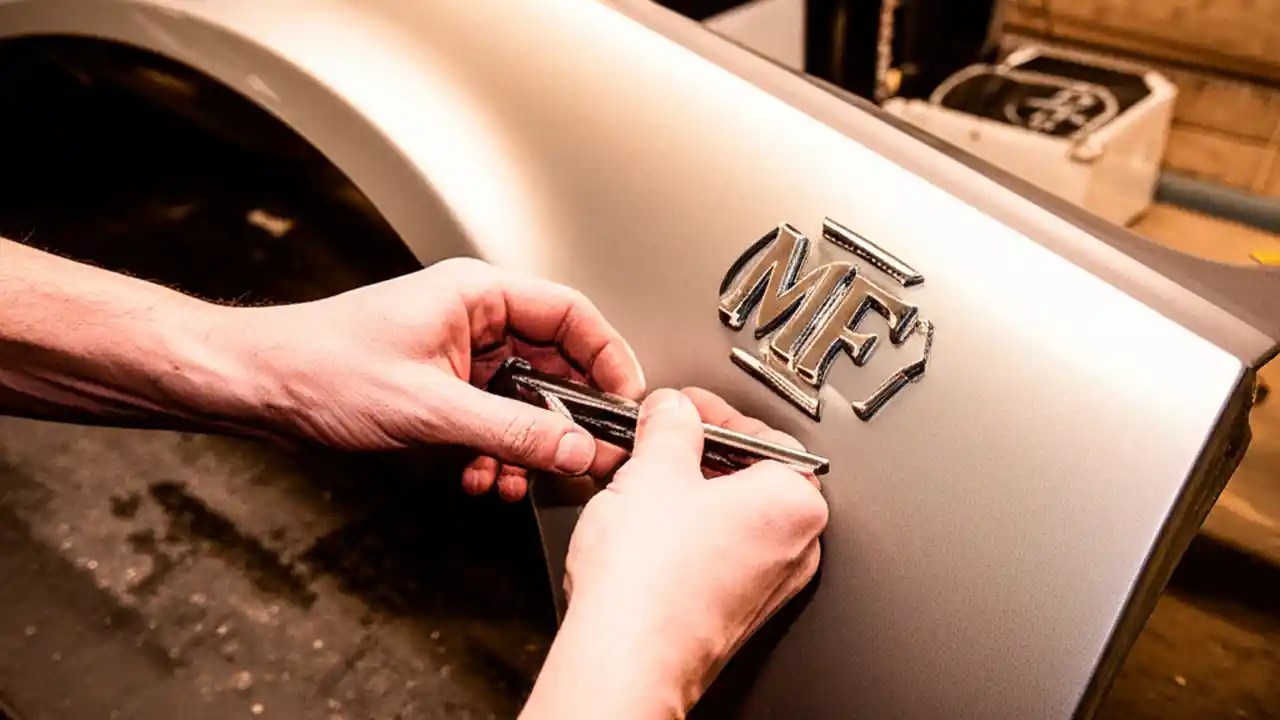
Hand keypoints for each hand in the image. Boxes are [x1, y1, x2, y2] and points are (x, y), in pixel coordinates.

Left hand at [234, 258, 644, 497]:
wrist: (260, 388)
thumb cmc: (322, 367)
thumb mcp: (429, 409)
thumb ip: (512, 432)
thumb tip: (574, 448)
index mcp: (478, 294)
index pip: (572, 315)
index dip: (609, 358)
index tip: (625, 404)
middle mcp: (475, 319)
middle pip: (556, 363)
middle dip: (565, 417)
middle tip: (581, 455)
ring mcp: (460, 354)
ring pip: (525, 399)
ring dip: (527, 443)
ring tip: (518, 475)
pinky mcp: (443, 387)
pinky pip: (493, 419)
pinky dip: (496, 451)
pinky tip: (481, 475)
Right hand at [521, 389, 827, 719]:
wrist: (625, 657)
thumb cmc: (652, 580)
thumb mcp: (654, 467)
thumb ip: (670, 423)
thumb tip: (673, 410)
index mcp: (796, 503)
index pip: (763, 433)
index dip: (711, 411)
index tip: (682, 406)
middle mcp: (795, 548)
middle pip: (747, 476)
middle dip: (695, 454)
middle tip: (655, 442)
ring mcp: (766, 586)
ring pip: (727, 517)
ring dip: (684, 493)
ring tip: (640, 485)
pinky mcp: (734, 613)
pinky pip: (714, 554)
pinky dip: (683, 534)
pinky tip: (642, 530)